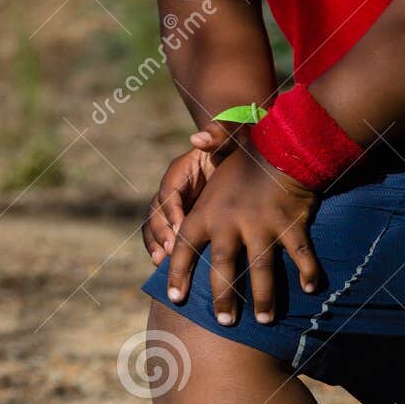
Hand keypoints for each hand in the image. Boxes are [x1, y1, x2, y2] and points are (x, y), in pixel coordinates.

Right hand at [143, 121, 240, 265]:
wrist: (248, 161)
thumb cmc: (244, 148)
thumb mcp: (237, 136)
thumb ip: (219, 133)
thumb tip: (196, 139)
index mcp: (184, 168)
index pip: (171, 188)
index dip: (172, 209)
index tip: (181, 227)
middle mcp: (176, 188)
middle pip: (158, 210)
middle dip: (161, 232)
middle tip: (169, 253)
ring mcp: (178, 206)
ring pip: (156, 226)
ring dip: (157, 245)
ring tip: (161, 265)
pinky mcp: (184, 221)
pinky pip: (167, 237)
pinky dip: (164, 252)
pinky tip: (165, 270)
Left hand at [164, 141, 322, 325]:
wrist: (290, 138)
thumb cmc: (257, 145)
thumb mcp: (227, 142)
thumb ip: (209, 146)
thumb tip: (195, 141)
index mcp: (208, 210)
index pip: (184, 246)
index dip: (178, 273)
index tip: (175, 298)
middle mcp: (231, 222)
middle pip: (222, 268)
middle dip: (223, 298)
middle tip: (225, 323)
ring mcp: (263, 226)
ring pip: (261, 270)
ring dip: (265, 297)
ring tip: (266, 321)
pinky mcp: (291, 225)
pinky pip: (300, 255)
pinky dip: (308, 272)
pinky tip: (311, 289)